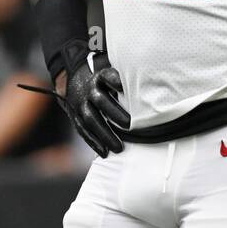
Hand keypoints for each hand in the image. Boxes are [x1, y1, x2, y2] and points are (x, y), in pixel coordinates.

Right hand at [46, 40, 130, 158]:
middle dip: (114, 113)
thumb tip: (151, 85)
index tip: (123, 86)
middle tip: (129, 125)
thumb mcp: (111, 75)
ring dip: (105, 134)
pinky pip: (83, 130)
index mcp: (100, 77)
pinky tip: (104, 152)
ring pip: (91, 119)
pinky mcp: (75, 117)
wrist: (74, 82)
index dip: (114, 80)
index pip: (107, 76)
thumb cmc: (103, 82)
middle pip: (100, 100)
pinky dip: (94, 142)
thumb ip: (126, 80)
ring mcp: (80, 104)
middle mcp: (89, 90)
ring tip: (119, 147)